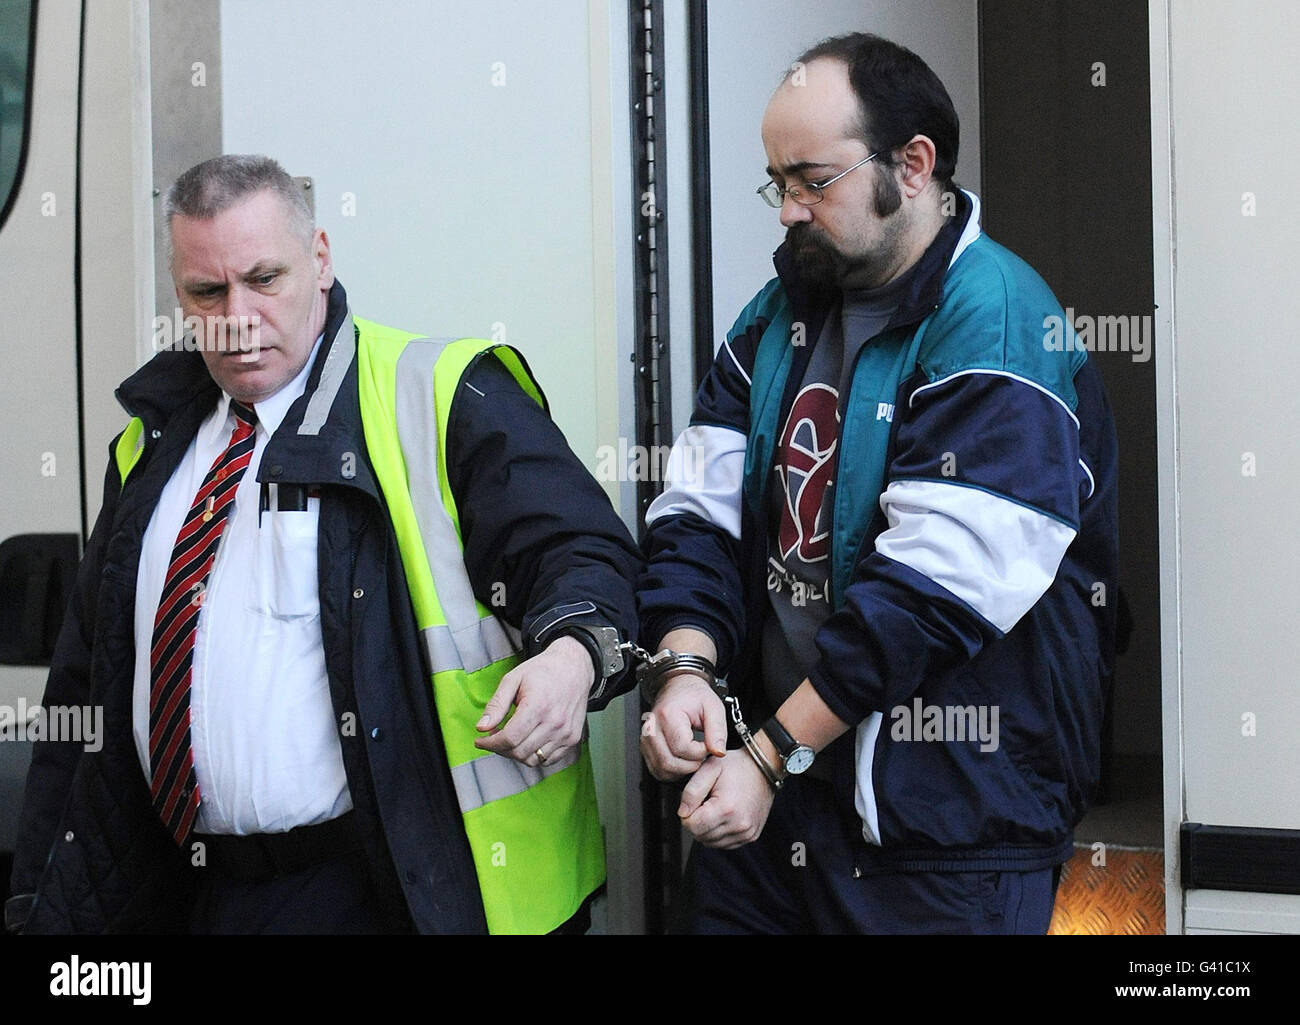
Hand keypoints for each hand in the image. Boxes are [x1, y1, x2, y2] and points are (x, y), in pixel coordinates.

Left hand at [474, 635, 593, 766]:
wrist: (574, 667)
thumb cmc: (544, 671)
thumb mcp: (513, 679)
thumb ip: (496, 705)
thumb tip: (482, 727)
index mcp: (538, 706)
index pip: (509, 739)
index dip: (490, 744)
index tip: (481, 741)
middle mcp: (555, 723)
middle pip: (519, 752)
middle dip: (500, 748)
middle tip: (495, 736)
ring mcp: (566, 733)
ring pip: (532, 760)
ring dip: (516, 753)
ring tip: (512, 737)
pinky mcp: (573, 738)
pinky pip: (548, 760)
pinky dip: (534, 755)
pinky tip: (528, 740)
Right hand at [639, 673, 727, 780]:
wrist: (678, 688)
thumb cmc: (694, 696)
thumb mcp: (713, 707)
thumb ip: (718, 731)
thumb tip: (718, 752)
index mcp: (667, 715)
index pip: (683, 748)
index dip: (700, 752)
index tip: (708, 745)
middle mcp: (652, 728)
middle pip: (669, 762)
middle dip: (691, 765)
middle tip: (702, 754)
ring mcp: (646, 739)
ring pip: (662, 769)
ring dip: (682, 771)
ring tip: (694, 758)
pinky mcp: (646, 748)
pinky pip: (657, 770)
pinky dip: (672, 772)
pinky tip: (683, 762)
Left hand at [678, 749, 775, 848]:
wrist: (763, 769)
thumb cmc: (735, 767)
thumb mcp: (709, 769)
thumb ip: (691, 791)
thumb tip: (682, 813)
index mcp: (726, 809)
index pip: (692, 826)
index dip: (687, 813)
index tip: (696, 800)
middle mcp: (739, 825)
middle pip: (700, 836)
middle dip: (697, 820)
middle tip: (707, 801)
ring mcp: (746, 833)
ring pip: (710, 842)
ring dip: (707, 828)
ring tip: (716, 806)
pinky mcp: (751, 836)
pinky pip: (724, 843)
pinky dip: (719, 832)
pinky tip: (724, 815)